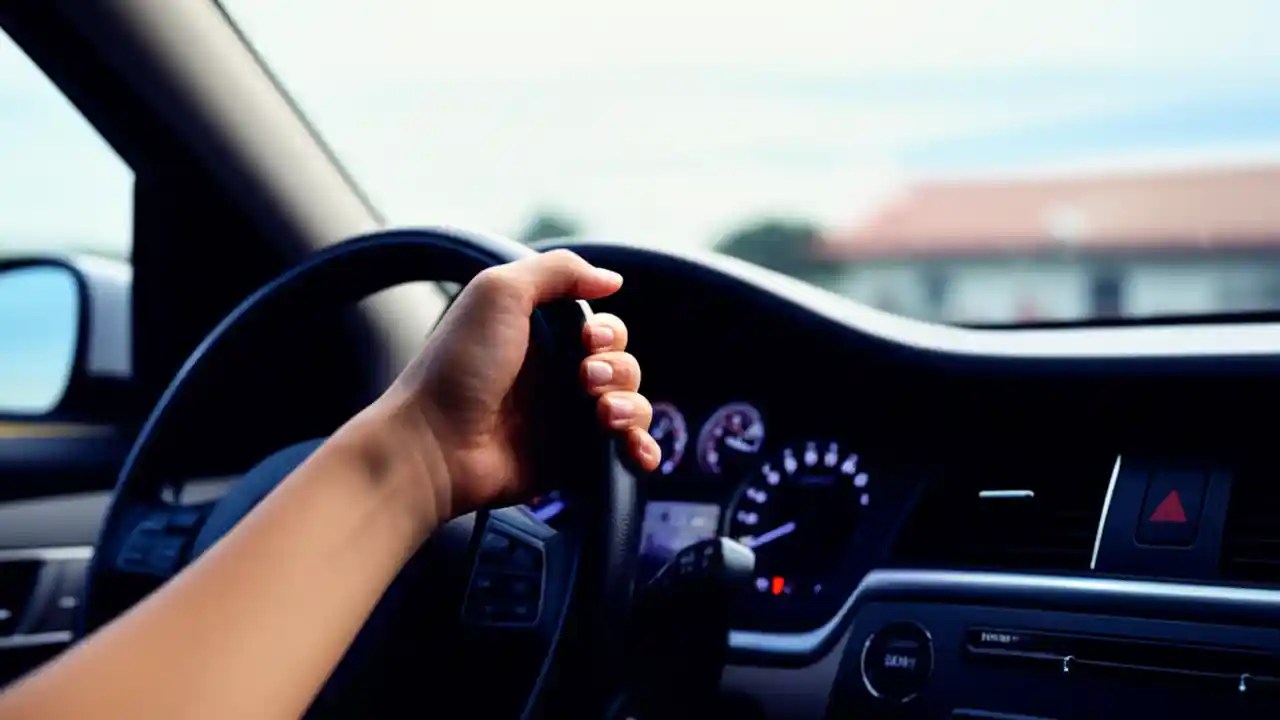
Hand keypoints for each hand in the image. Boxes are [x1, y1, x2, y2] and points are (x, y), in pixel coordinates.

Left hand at [369, 249, 660, 526]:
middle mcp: (557, 376)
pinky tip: (634, 451)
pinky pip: (624, 452)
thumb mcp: (498, 292)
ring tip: (602, 415)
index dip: (609, 332)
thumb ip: (556, 271)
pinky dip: (642, 450)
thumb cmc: (458, 366)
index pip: (603, 328)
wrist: (433, 444)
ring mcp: (565, 420)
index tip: (588, 338)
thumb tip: (611, 279)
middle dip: (618, 369)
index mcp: (542, 335)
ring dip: (630, 407)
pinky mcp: (571, 460)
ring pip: (630, 407)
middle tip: (586, 379)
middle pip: (623, 365)